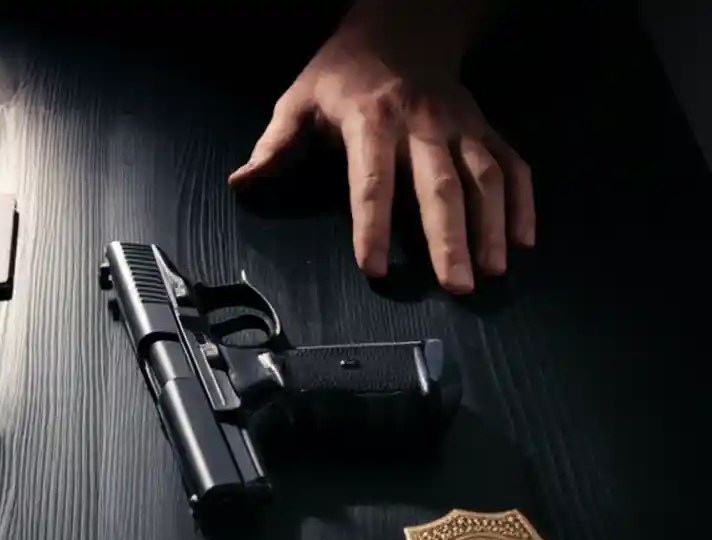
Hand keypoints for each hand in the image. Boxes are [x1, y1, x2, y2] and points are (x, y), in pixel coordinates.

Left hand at [228, 0, 533, 293]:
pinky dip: (524, 203)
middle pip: (439, 186)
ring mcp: (460, 127)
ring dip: (491, 227)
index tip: (372, 268)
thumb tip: (242, 183)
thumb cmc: (344, 73)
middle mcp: (422, 125)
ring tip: (491, 272)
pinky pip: (512, 164)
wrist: (402, 26)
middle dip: (448, 237)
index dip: (370, 226)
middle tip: (455, 286)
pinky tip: (525, 242)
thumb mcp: (300, 99)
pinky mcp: (484, 128)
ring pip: (483, 179)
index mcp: (372, 121)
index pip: (371, 182)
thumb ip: (275, 145)